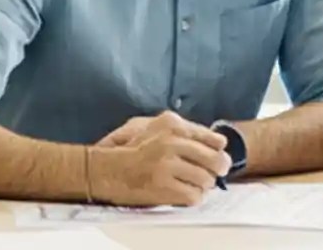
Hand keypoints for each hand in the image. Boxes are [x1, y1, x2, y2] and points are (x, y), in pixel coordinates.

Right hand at [90, 111, 230, 206]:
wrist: (104, 169)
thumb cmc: (128, 148)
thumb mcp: (153, 125)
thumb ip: (182, 129)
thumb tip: (217, 142)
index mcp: (172, 124)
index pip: (214, 139)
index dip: (218, 151)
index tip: (214, 157)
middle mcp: (172, 141)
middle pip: (216, 160)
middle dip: (217, 170)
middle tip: (211, 175)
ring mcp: (168, 164)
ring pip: (207, 180)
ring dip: (202, 186)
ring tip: (191, 185)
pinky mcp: (163, 185)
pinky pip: (194, 196)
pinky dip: (192, 198)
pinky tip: (182, 194)